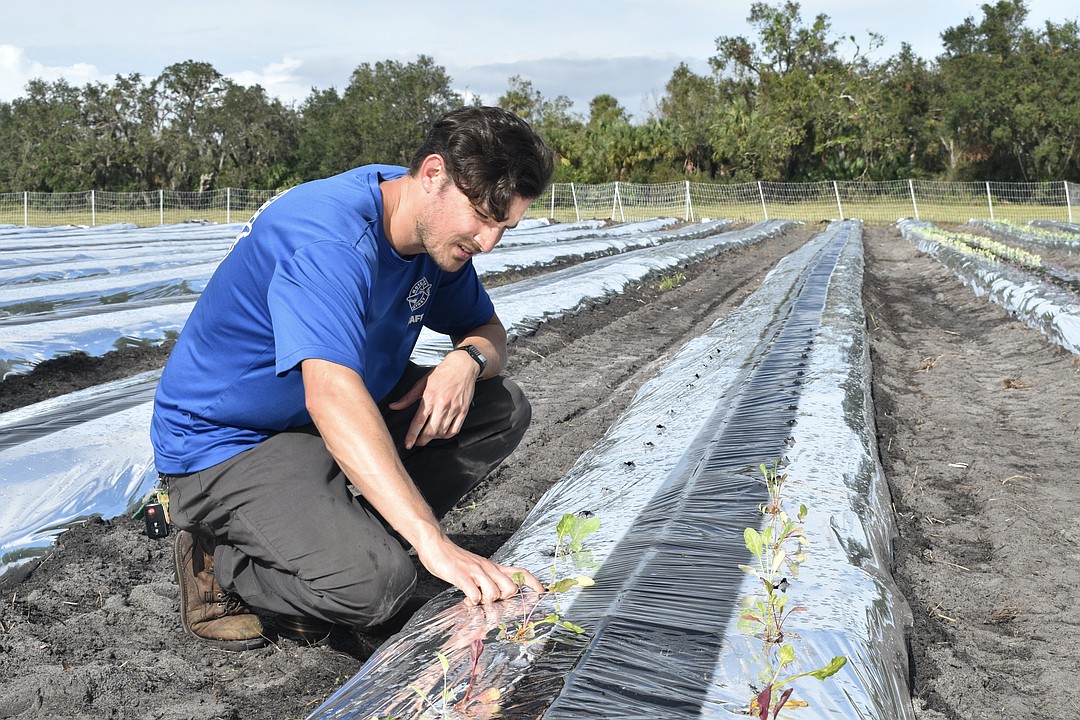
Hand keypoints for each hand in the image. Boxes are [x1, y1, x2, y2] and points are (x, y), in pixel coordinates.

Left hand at [388, 353, 477, 448]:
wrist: (463, 365)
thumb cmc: (443, 372)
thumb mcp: (422, 382)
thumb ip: (408, 398)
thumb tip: (394, 406)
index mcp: (429, 397)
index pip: (418, 422)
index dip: (412, 436)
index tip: (408, 444)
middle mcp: (442, 404)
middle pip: (430, 431)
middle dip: (422, 440)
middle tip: (418, 442)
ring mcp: (454, 409)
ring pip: (442, 432)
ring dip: (434, 438)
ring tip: (429, 435)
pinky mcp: (463, 410)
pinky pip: (455, 430)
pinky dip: (447, 435)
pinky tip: (442, 433)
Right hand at [416, 533, 543, 605]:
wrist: (436, 544)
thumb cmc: (456, 560)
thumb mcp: (477, 568)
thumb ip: (488, 580)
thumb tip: (496, 597)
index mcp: (493, 567)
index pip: (520, 572)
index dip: (534, 583)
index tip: (543, 592)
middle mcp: (488, 568)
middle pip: (511, 587)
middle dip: (504, 600)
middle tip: (490, 601)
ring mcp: (475, 571)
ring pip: (494, 593)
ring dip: (486, 602)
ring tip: (475, 599)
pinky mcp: (461, 576)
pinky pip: (475, 595)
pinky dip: (472, 602)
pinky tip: (466, 598)